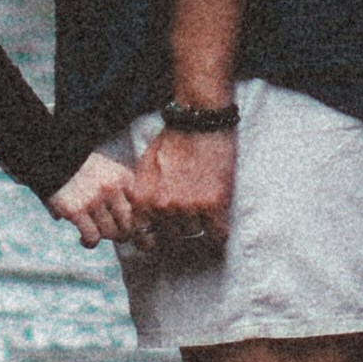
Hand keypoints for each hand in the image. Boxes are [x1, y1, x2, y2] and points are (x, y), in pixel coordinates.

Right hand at [50, 154, 143, 248]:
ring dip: (105, 237)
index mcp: (121, 176)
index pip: (141, 205)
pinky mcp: (76, 211)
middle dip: (124, 233)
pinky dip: (89, 242)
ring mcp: (94, 199)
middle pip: (128, 223)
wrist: (50, 155)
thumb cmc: (80, 165)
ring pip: (111, 232)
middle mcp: (111, 188)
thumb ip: (119, 188)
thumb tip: (135, 220)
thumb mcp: (106, 168)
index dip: (141, 221)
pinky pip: (92, 237)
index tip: (142, 232)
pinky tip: (84, 239)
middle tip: (118, 236)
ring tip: (97, 235)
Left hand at [122, 119, 236, 270]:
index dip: (157, 241)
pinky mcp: (213, 204)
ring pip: (196, 237)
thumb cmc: (172, 140)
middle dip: (181, 233)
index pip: (145, 240)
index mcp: (143, 199)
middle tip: (190, 223)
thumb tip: (145, 222)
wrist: (197, 120)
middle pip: (173, 239)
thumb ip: (143, 196)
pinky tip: (219, 223)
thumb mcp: (145, 168)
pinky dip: (219, 232)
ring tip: (205, 218)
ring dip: (201, 229)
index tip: (166, 236)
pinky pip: (217, 234)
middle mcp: (163, 207)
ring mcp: (188, 208)